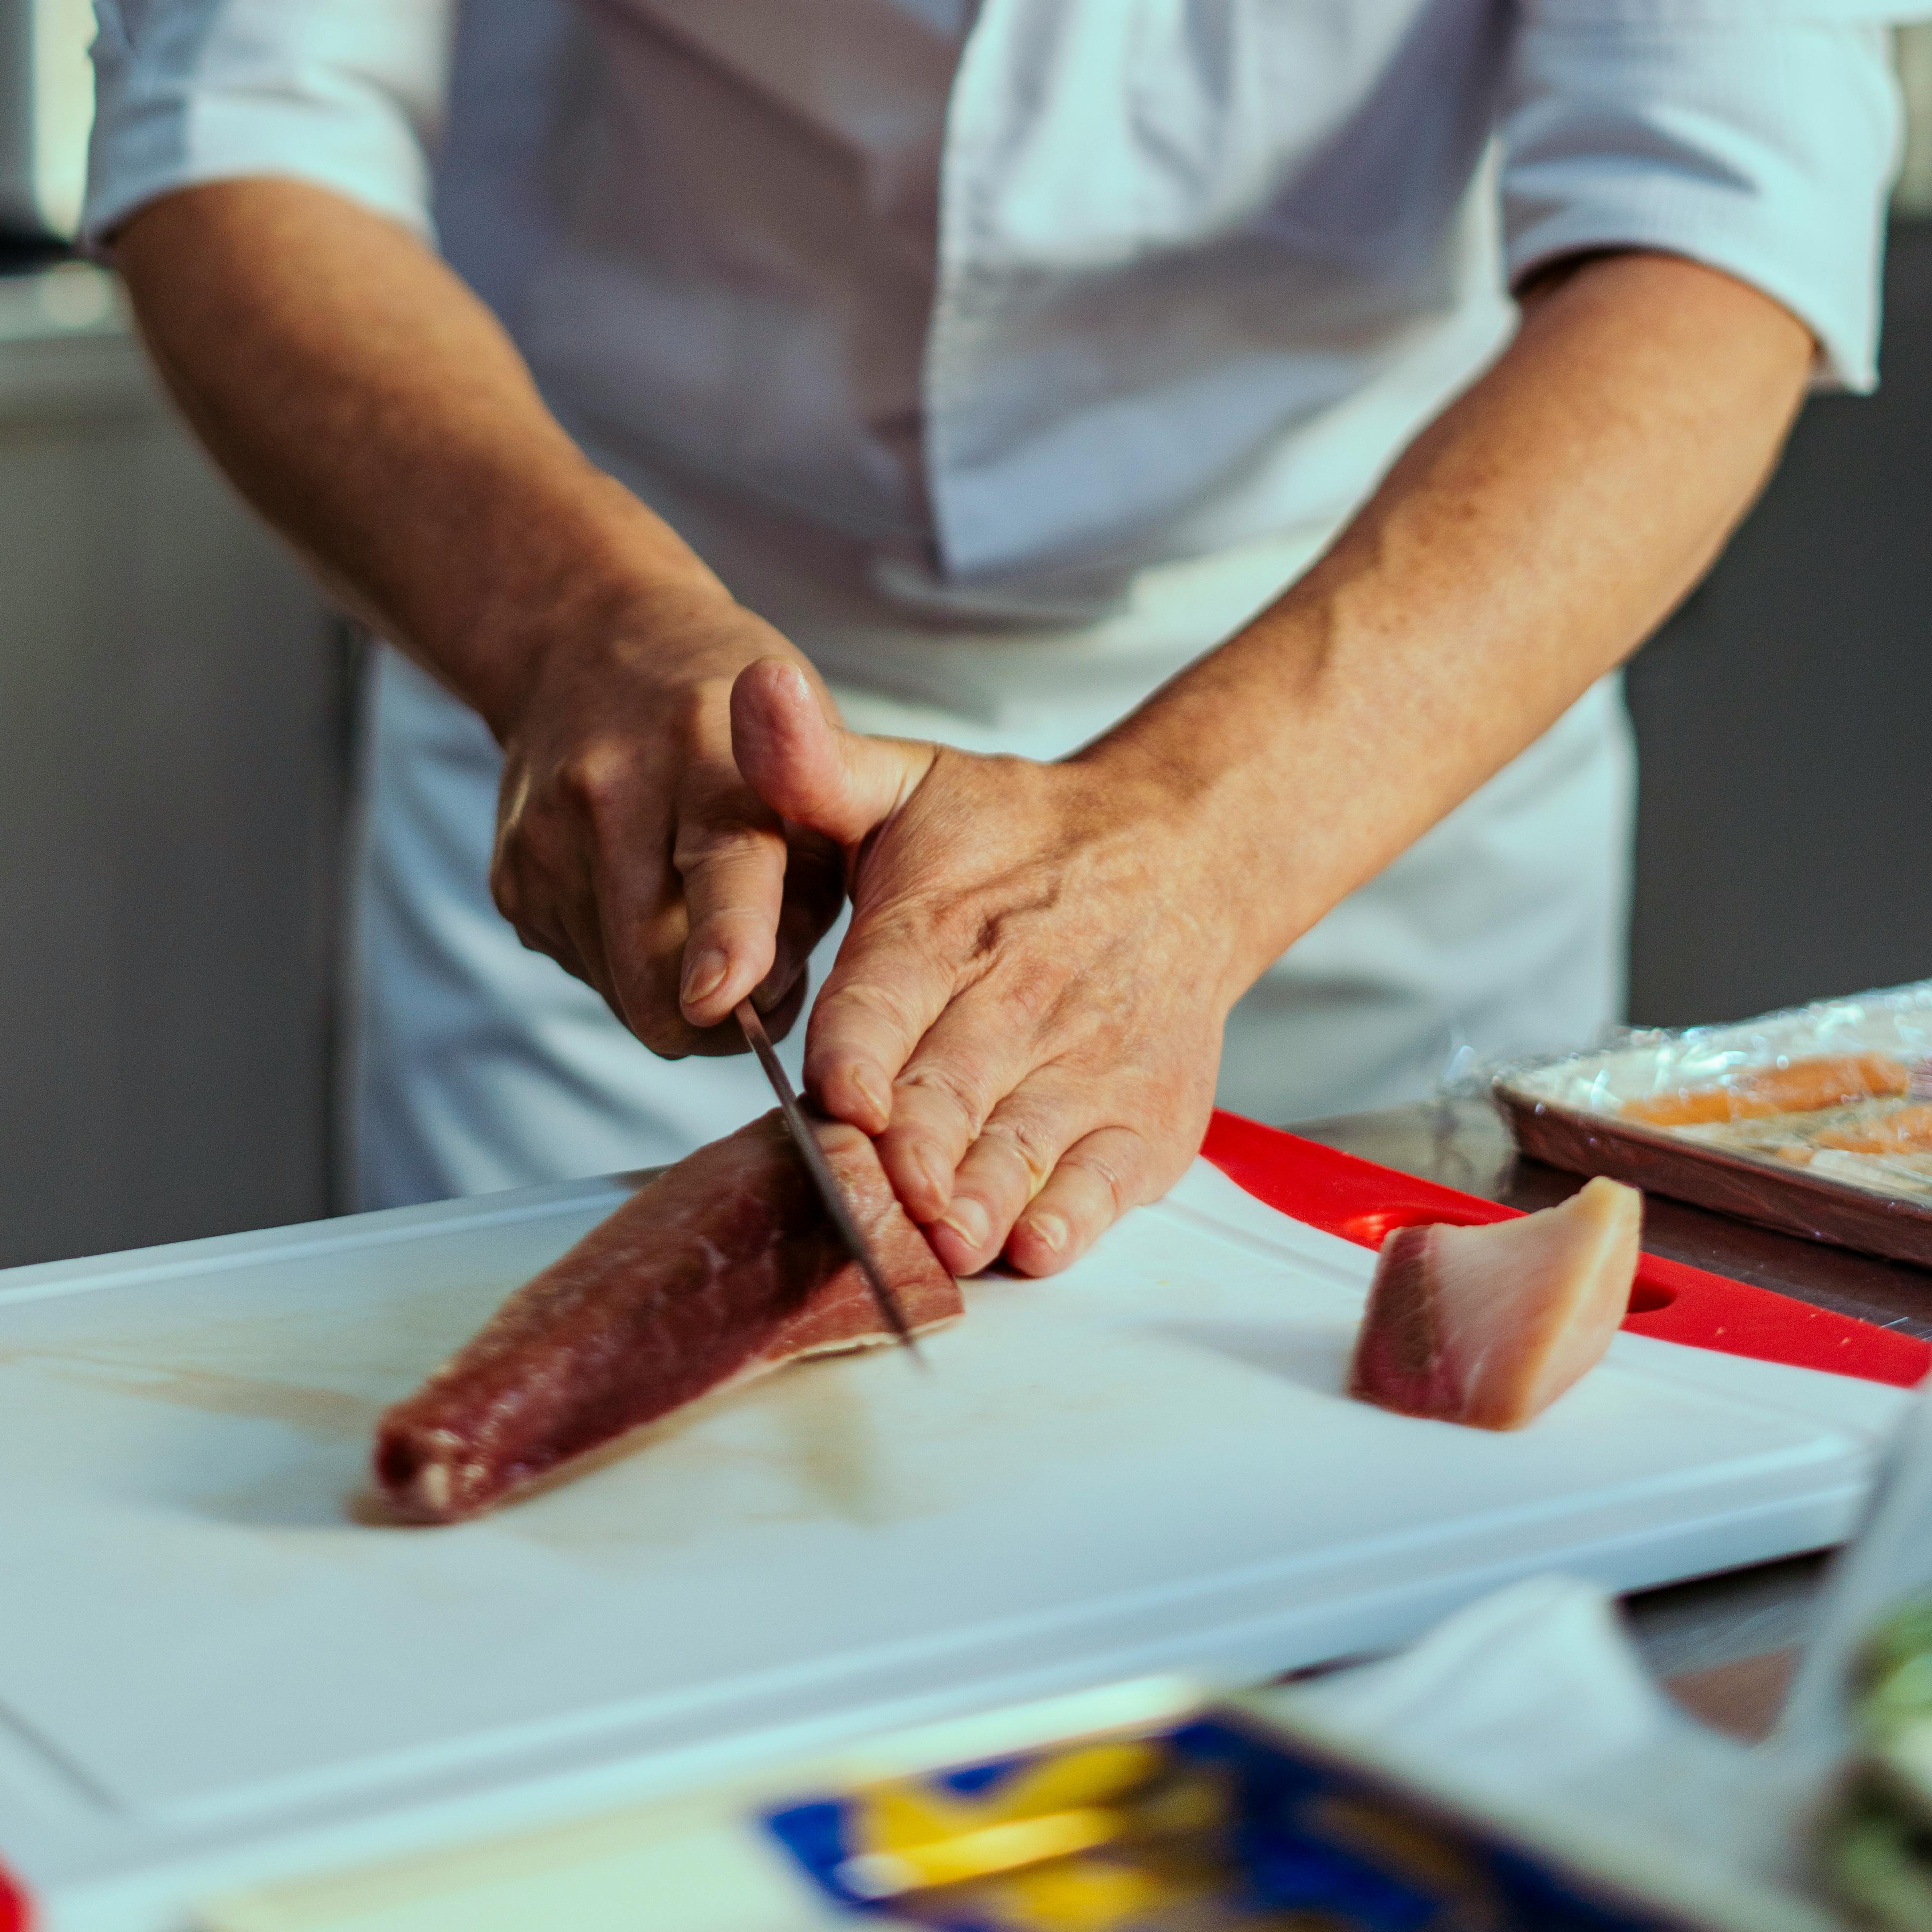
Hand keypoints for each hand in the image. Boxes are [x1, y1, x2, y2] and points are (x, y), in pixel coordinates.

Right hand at [488, 592, 847, 1056]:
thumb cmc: (735, 716)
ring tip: (695, 908)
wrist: (590, 644)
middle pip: (653, 972)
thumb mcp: (812, 755)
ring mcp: (547, 841)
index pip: (722, 864)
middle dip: (714, 1019)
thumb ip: (817, 878)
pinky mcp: (511, 881)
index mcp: (708, 750)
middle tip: (754, 986)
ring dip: (671, 987)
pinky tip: (639, 888)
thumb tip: (775, 1000)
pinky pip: (588, 972)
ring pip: (621, 993)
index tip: (722, 994)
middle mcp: (613, 793)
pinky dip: (627, 960)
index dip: (726, 938)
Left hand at [730, 656, 1244, 1282]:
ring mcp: (1087, 1063)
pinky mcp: (1144, 1116)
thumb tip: (755, 688)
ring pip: (1020, 1146)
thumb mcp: (908, 783)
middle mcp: (1017, 997)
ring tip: (941, 1237)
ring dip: (978, 1197)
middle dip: (908, 1152)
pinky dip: (1073, 1216)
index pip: (885, 1000)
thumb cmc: (1013, 838)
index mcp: (940, 924)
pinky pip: (1106, 1179)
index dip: (862, 1053)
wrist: (1176, 855)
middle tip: (873, 1200)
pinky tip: (1036, 1243)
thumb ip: (812, 763)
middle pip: (947, 1092)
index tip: (843, 1093)